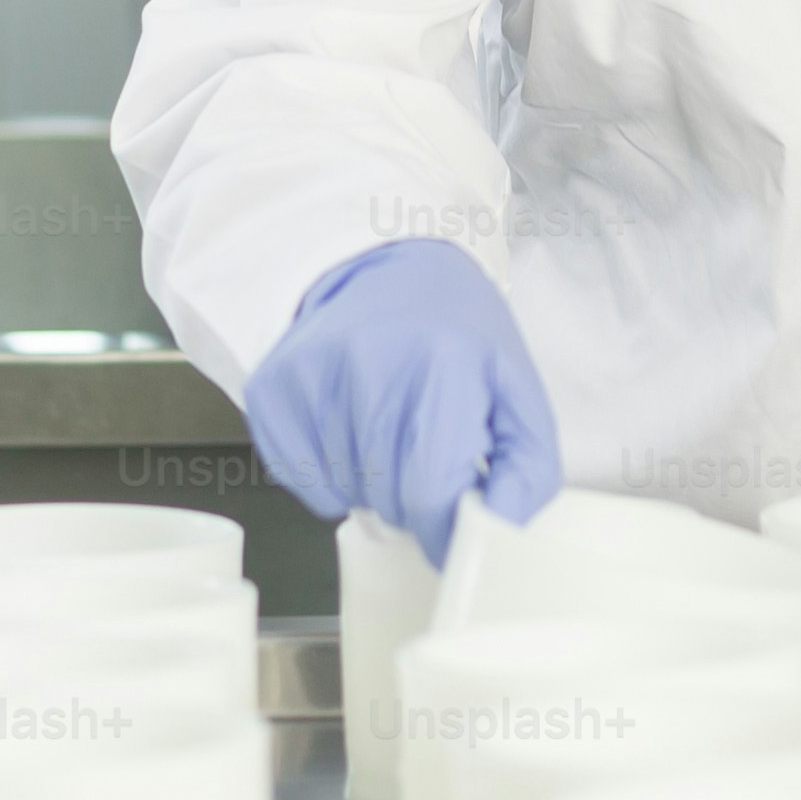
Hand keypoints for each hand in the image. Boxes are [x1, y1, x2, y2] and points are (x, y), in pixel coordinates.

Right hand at [244, 238, 561, 564]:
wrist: (385, 270)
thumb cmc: (456, 337)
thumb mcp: (517, 392)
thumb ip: (528, 471)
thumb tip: (498, 529)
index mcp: (444, 365)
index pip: (430, 491)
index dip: (444, 528)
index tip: (453, 526)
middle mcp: (370, 364)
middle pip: (386, 497)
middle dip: (412, 503)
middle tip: (424, 463)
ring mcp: (313, 374)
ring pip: (342, 492)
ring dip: (371, 486)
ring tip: (388, 432)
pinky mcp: (272, 386)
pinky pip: (299, 477)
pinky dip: (329, 475)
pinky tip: (350, 430)